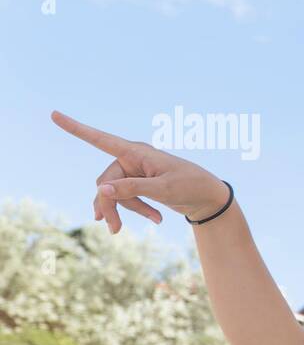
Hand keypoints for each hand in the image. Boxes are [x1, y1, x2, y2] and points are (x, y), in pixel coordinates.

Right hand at [51, 111, 229, 232]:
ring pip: (114, 194)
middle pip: (105, 183)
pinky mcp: (139, 184)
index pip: (100, 139)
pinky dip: (138, 210)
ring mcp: (134, 172)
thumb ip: (133, 189)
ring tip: (156, 221)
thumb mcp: (164, 189)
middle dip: (110, 206)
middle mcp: (132, 159)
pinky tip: (158, 220)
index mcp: (136, 152)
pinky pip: (126, 199)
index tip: (54, 114)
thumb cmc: (191, 186)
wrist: (209, 197)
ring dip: (128, 210)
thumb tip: (102, 190)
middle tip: (115, 230)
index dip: (76, 128)